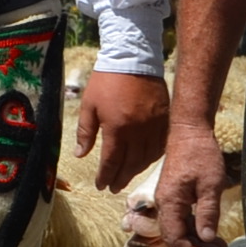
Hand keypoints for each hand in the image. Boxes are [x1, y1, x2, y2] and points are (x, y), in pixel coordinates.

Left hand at [73, 70, 167, 192]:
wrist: (132, 59)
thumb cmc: (106, 81)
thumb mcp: (89, 105)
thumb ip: (85, 132)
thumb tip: (80, 154)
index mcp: (118, 128)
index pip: (112, 162)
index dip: (106, 176)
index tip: (101, 185)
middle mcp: (139, 131)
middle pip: (131, 164)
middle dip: (121, 178)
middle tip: (113, 187)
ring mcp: (155, 126)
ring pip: (148, 157)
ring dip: (136, 170)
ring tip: (127, 175)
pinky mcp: (165, 119)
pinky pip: (161, 145)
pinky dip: (153, 156)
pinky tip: (145, 159)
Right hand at [152, 119, 228, 246]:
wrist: (190, 132)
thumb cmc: (201, 155)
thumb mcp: (210, 184)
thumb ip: (208, 212)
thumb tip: (207, 238)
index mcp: (169, 202)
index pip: (174, 237)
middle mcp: (165, 204)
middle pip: (176, 236)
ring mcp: (169, 200)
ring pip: (181, 228)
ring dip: (198, 240)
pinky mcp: (176, 197)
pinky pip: (183, 218)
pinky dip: (197, 228)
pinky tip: (212, 234)